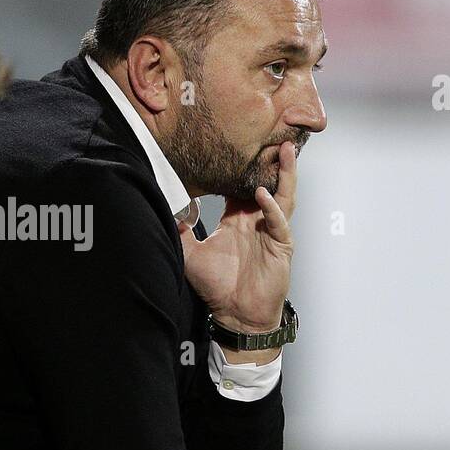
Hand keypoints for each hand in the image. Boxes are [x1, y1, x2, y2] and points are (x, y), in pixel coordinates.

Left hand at [177, 141, 296, 332]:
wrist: (236, 315)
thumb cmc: (217, 286)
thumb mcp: (190, 254)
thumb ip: (179, 231)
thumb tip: (165, 209)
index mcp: (238, 220)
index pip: (242, 186)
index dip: (242, 166)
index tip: (236, 143)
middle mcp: (257, 222)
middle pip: (269, 183)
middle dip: (273, 160)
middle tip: (274, 133)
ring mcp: (272, 232)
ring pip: (283, 196)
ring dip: (284, 174)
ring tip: (284, 151)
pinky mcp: (281, 247)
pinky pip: (278, 223)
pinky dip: (272, 208)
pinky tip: (264, 194)